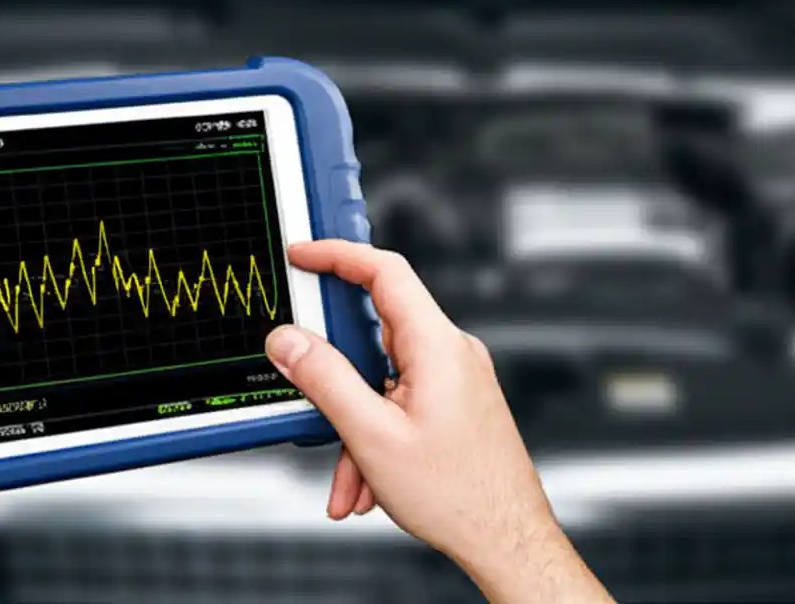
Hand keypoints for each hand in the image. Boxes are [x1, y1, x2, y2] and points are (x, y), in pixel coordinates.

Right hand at [266, 241, 613, 603]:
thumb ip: (324, 380)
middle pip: (375, 334)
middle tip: (307, 393)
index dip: (338, 255)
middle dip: (335, 379)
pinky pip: (400, 401)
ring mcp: (456, 378)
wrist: (505, 539)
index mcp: (437, 345)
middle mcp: (452, 353)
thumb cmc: (459, 494)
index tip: (304, 255)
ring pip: (383, 379)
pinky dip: (376, 435)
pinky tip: (367, 480)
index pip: (385, 272)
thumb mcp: (372, 435)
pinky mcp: (455, 403)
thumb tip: (289, 341)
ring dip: (354, 424)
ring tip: (349, 473)